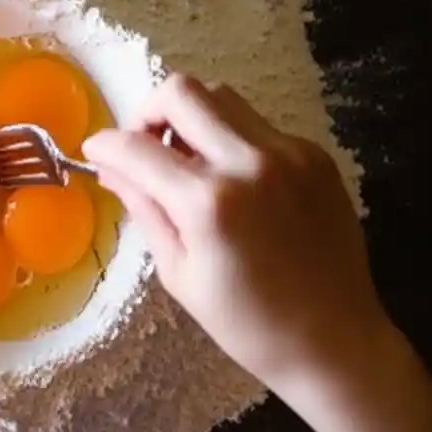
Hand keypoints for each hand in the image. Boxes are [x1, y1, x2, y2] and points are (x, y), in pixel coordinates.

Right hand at [85, 76, 431, 431]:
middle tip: (145, 147)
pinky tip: (236, 185)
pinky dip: (233, 141)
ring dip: (192, 119)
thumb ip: (145, 209)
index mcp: (209, 203)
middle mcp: (250, 162)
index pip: (137, 147)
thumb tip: (112, 167)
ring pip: (223, 97)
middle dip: (149, 112)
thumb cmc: (248, 324)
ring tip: (188, 163)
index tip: (95, 151)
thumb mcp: (180, 273)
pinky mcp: (315, 156)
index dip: (105, 144)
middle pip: (182, 91)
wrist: (335, 340)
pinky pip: (259, 126)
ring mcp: (290, 153)